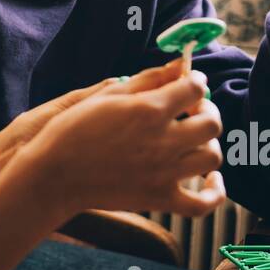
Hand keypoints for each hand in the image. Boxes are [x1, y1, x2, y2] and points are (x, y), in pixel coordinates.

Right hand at [18, 62, 225, 219]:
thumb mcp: (107, 95)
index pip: (196, 89)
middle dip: (206, 111)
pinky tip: (210, 177)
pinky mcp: (160, 199)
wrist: (54, 176)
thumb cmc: (74, 130)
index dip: (196, 83)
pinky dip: (215, 192)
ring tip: (191, 139)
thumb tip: (178, 65)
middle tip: (190, 110)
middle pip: (212, 122)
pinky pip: (203, 203)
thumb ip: (148, 78)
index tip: (189, 83)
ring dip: (208, 143)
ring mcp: (164, 173)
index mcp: (149, 110)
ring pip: (212, 157)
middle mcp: (163, 141)